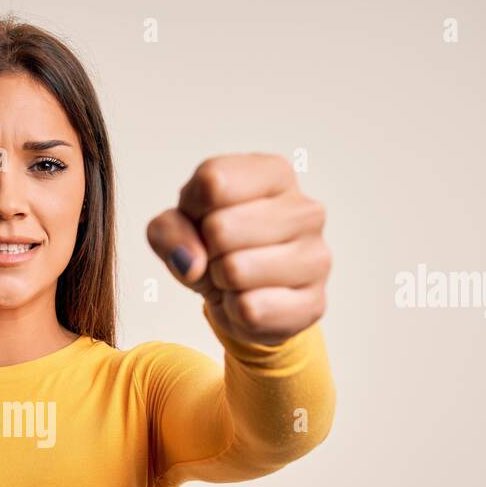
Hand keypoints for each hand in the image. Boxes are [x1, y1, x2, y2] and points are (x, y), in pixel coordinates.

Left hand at [146, 152, 330, 345]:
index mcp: (275, 174)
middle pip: (220, 228)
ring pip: (235, 270)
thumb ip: (169, 230)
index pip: (212, 182)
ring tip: (234, 278)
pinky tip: (248, 301)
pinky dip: (234, 312)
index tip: (202, 219)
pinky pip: (250, 310)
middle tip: (219, 255)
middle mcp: (306, 210)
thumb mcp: (176, 227)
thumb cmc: (213, 247)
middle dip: (206, 250)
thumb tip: (192, 264)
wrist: (242, 297)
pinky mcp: (313, 303)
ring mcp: (316, 257)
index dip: (192, 210)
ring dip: (220, 282)